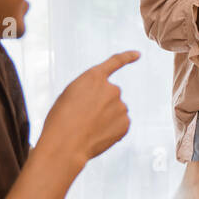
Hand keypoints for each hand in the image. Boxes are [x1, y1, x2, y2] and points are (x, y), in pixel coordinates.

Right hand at [38, 50, 137, 166]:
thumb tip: (112, 105)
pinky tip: (97, 136)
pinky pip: (120, 125)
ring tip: (88, 129)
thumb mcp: (70, 95)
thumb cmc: (61, 120)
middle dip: (102, 104)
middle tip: (84, 118)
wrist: (65, 144)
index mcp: (94, 77)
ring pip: (115, 111)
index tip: (138, 54)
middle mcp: (112, 88)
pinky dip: (111, 130)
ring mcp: (121, 106)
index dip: (127, 57)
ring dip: (106, 118)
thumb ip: (91, 92)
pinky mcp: (126, 124)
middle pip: (110, 94)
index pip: (115, 62)